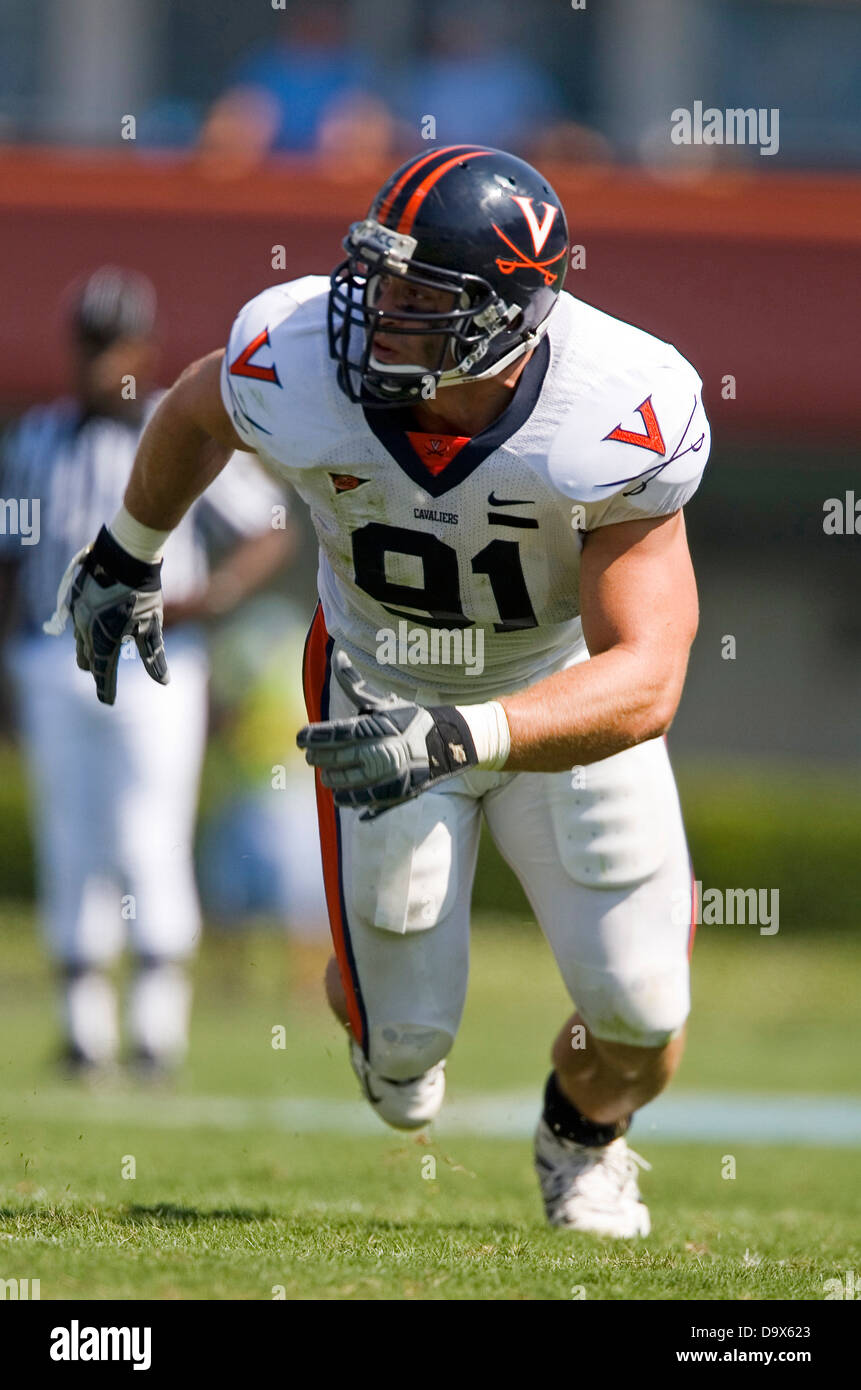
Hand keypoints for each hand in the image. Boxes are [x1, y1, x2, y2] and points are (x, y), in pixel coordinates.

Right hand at [58, 526, 169, 704]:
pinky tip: (91, 627)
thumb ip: (155, 656)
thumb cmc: (142, 593)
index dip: (106, 690)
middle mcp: (85, 632)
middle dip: (95, 670)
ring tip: (95, 656)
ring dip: (88, 650)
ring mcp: (76, 616)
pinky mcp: (73, 601)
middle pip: (86, 661)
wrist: (122, 556)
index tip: (108, 702)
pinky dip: (84, 630)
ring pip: (79, 642)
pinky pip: (76, 623)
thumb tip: (164, 682)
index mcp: (103, 643)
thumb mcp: (152, 626)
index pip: (102, 674)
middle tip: (102, 679)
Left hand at [297, 652, 477, 818]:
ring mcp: (385, 774)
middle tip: (310, 755)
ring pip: (342, 780)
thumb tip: (337, 656)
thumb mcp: (381, 702)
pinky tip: (339, 790)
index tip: (300, 738)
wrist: (444, 745)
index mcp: (373, 728)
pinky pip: (357, 798)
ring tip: (326, 772)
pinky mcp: (392, 792)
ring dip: (329, 777)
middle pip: (333, 758)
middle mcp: (378, 751)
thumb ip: (354, 683)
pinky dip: (344, 796)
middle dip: (317, 757)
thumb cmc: (407, 720)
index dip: (311, 737)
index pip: (332, 735)